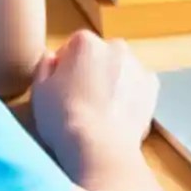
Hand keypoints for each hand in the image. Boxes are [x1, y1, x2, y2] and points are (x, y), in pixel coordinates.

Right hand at [30, 31, 159, 173]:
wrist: (100, 148)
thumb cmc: (63, 119)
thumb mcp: (39, 90)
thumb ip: (44, 66)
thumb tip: (51, 57)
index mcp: (85, 42)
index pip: (71, 48)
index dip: (64, 69)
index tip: (61, 89)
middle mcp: (115, 46)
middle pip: (98, 56)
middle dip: (91, 72)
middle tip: (81, 101)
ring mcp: (137, 66)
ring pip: (119, 69)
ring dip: (111, 82)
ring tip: (100, 112)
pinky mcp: (152, 87)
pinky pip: (136, 85)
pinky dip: (129, 95)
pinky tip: (117, 114)